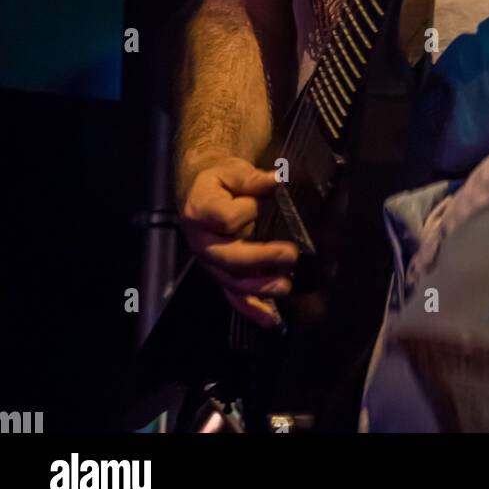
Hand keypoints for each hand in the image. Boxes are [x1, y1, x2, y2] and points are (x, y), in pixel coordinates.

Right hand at [181, 156, 297, 329]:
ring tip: (284, 286)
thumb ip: (252, 178)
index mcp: (200, 211)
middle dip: (260, 259)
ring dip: (260, 287)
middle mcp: (201, 241)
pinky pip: (234, 296)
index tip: (260, 201)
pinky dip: (252, 309)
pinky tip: (271, 318)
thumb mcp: (232, 170)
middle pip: (228, 256)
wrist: (203, 194)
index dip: (247, 210)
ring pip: (232, 281)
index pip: (226, 218)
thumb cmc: (220, 182)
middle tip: (288, 255)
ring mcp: (209, 262)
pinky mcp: (219, 274)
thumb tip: (275, 180)